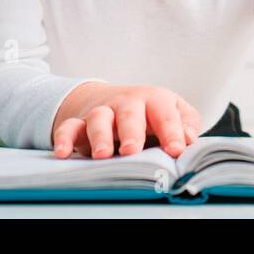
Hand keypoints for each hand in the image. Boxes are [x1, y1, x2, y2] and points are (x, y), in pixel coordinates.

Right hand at [52, 83, 201, 159]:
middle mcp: (128, 104)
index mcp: (155, 101)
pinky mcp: (81, 122)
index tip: (176, 150)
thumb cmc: (151, 112)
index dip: (172, 132)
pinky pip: (69, 127)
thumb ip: (187, 123)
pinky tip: (63, 153)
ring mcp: (103, 112)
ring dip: (100, 136)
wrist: (115, 99)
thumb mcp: (173, 111)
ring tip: (102, 155)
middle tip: (132, 150)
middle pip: (130, 114)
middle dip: (132, 132)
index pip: (166, 115)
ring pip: (99, 118)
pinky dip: (64, 138)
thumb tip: (190, 139)